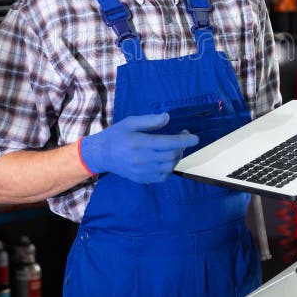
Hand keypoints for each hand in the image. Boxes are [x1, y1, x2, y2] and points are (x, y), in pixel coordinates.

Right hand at [79, 113, 198, 183]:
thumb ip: (150, 120)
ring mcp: (142, 171)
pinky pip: (162, 177)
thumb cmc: (116, 135)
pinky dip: (169, 169)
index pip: (168, 143)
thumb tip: (167, 118)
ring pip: (169, 167)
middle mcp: (142, 159)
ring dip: (177, 158)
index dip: (185, 141)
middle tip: (182, 138)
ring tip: (174, 148)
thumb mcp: (131, 122)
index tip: (195, 137)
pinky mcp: (141, 179)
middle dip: (182, 147)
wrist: (101, 154)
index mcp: (140, 143)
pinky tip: (166, 160)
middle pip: (171, 156)